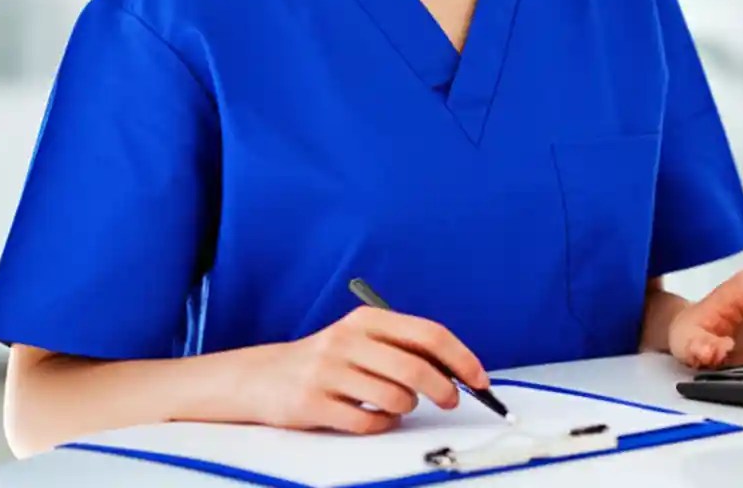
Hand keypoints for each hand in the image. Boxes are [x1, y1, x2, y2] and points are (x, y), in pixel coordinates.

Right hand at [244, 307, 488, 434]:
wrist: (262, 377)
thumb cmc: (329, 359)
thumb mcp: (364, 339)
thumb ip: (405, 347)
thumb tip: (460, 369)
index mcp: (367, 319)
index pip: (429, 334)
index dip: (461, 358)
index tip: (479, 378)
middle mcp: (347, 340)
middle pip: (416, 368)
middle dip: (444, 389)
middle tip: (451, 400)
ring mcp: (328, 372)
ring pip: (396, 398)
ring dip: (407, 408)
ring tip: (397, 405)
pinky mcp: (314, 404)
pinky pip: (369, 422)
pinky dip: (384, 424)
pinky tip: (377, 417)